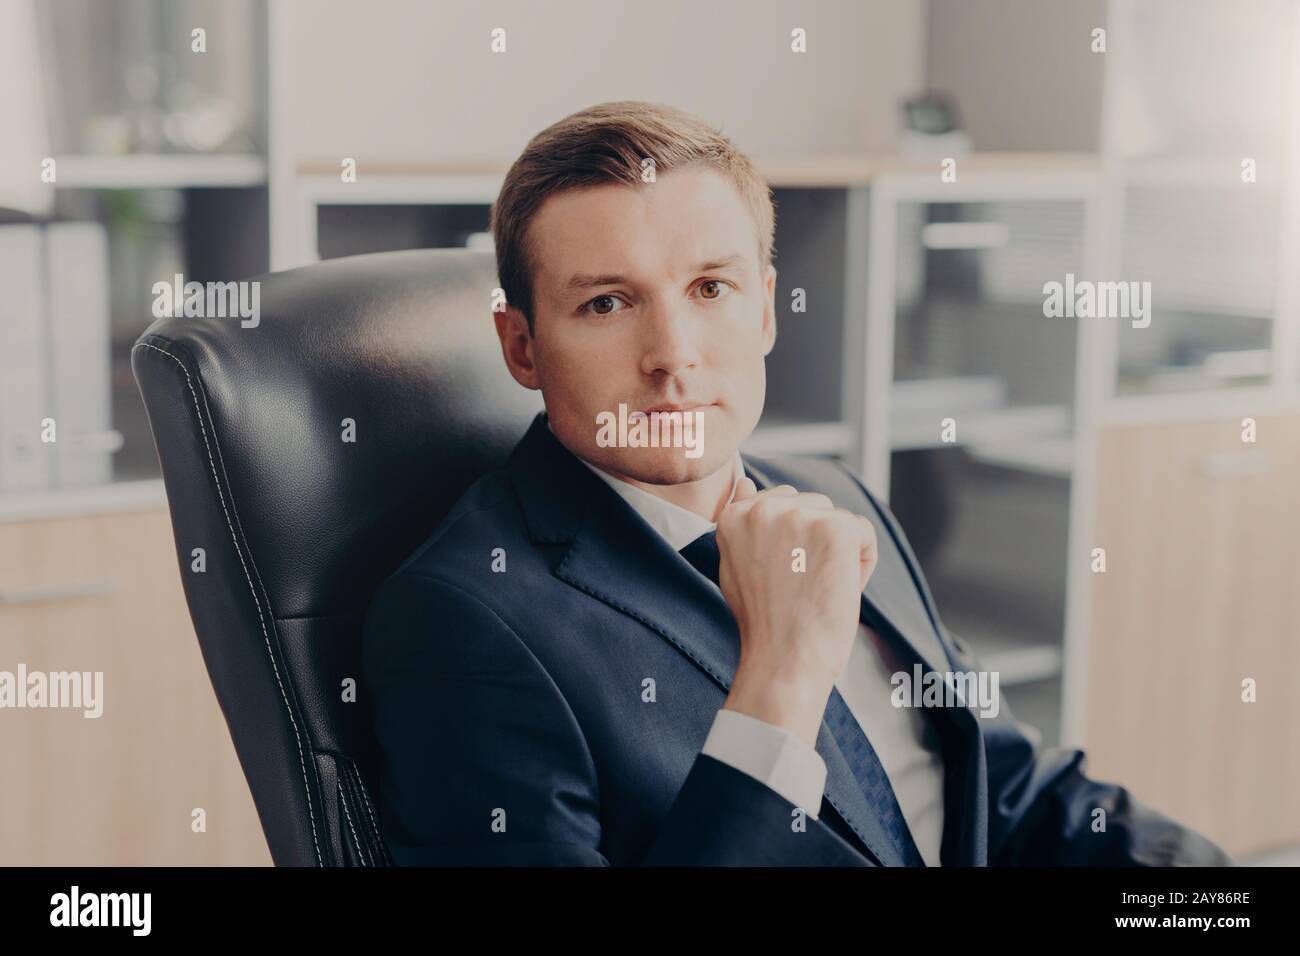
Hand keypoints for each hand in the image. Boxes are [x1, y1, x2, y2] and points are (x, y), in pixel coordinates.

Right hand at [716, 477, 878, 748]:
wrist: (784, 662)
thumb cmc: (764, 624)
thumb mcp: (737, 566)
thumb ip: (743, 523)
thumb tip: (745, 482)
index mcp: (735, 516)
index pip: (781, 505)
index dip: (790, 546)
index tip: (781, 578)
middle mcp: (763, 509)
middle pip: (813, 508)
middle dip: (816, 544)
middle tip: (799, 588)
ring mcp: (800, 516)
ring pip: (840, 521)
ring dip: (839, 555)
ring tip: (816, 590)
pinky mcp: (835, 529)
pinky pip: (864, 534)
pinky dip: (862, 565)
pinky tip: (837, 589)